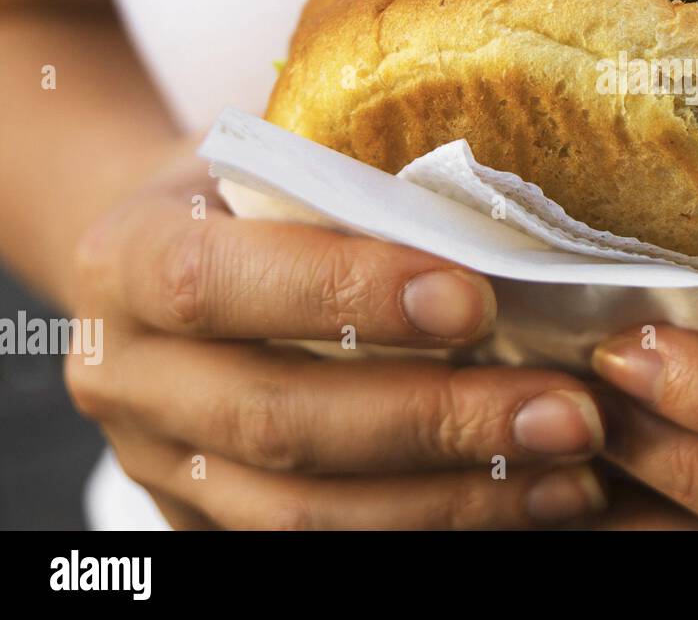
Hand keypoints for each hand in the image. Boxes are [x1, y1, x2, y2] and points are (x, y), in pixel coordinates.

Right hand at [63, 137, 607, 528]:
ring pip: (301, 513)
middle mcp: (125, 377)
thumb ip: (358, 177)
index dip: (341, 293)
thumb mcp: (281, 152)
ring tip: (569, 469)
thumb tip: (513, 210)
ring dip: (453, 498)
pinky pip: (321, 548)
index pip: (216, 283)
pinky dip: (434, 528)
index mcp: (128, 260)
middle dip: (436, 421)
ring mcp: (161, 466)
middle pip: (277, 419)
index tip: (473, 300)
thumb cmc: (252, 191)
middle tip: (568, 411)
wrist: (170, 261)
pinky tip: (527, 500)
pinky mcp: (207, 522)